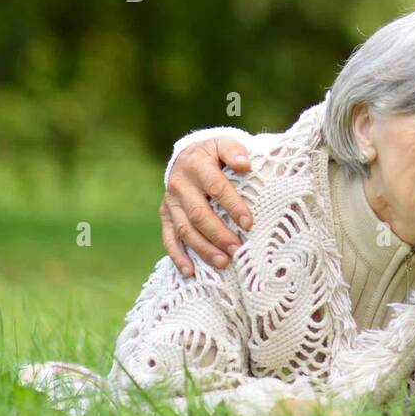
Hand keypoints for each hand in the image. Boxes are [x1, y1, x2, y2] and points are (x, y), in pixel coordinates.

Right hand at [161, 136, 254, 275]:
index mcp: (196, 165)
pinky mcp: (165, 215)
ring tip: (223, 263)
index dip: (233, 206)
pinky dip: (178, 256)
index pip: (216, 188)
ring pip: (184, 230)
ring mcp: (170, 202)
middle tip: (237, 249)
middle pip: (199, 214)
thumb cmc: (215, 154)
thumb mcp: (224, 143)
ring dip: (203, 248)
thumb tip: (245, 165)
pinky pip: (169, 238)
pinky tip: (190, 271)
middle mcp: (180, 185)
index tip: (249, 223)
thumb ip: (234, 151)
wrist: (188, 155)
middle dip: (219, 234)